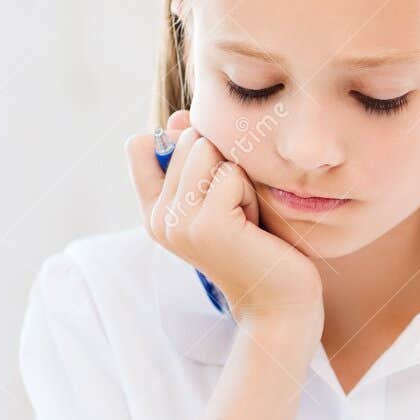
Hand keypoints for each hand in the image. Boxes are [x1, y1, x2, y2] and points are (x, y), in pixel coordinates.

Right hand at [127, 109, 323, 331]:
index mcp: (156, 211)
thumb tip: (177, 117)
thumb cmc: (260, 245)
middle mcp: (159, 218)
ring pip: (207, 150)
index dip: (182, 142)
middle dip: (224, 164)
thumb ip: (197, 158)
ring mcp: (178, 222)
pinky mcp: (206, 225)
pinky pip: (231, 173)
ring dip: (239, 178)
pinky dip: (252, 195)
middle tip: (237, 210)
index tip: (213, 177)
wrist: (279, 302)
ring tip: (245, 218)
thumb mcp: (223, 196)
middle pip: (187, 140)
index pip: (141, 146)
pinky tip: (254, 229)